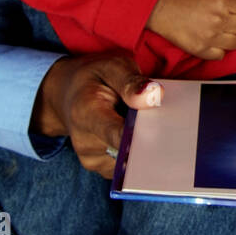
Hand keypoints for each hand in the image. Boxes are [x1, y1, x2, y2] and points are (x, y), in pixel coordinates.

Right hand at [31, 52, 163, 178]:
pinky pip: (130, 167)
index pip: (117, 134)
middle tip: (168, 122)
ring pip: (133, 163)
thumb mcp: (112, 66)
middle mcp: (86, 142)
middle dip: (152, 139)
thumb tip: (155, 96)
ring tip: (147, 122)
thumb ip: (132, 82)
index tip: (168, 135)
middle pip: (129, 153)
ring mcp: (93, 159)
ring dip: (148, 145)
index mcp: (86, 113)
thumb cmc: (94, 77)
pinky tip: (142, 133)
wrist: (67, 94)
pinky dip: (141, 152)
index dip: (144, 136)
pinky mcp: (103, 168)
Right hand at [147, 0, 235, 59]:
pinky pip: (221, 55)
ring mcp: (210, 37)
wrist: (158, 7)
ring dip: (232, 37)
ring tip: (222, 31)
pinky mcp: (200, 50)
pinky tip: (212, 40)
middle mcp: (219, 19)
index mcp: (222, 1)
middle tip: (233, 21)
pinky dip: (219, 49)